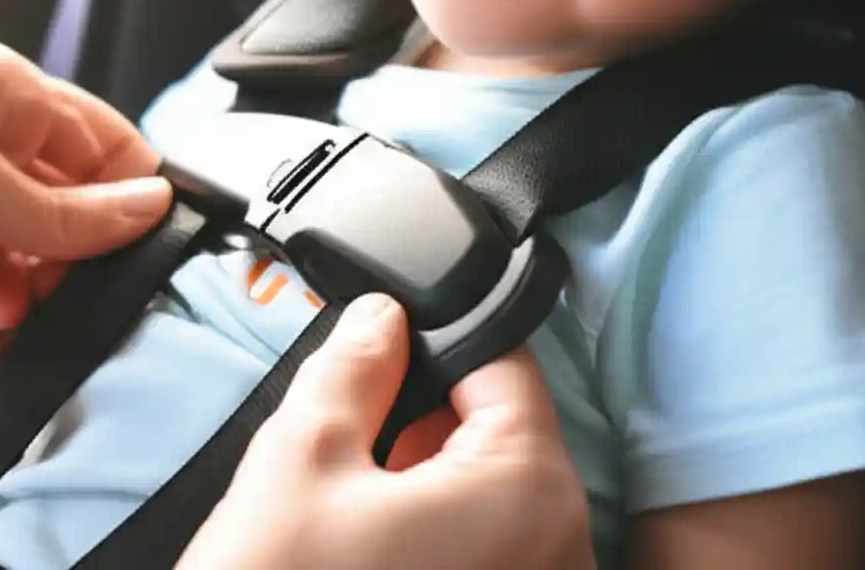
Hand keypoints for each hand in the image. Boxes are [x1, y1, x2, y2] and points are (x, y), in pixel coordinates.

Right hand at [179, 295, 595, 569]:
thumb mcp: (302, 457)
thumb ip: (352, 367)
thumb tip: (383, 318)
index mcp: (528, 488)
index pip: (504, 363)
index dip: (435, 341)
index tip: (379, 350)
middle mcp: (562, 545)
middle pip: (499, 430)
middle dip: (423, 418)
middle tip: (350, 445)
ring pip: (487, 489)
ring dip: (422, 477)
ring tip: (351, 510)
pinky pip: (484, 543)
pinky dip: (432, 531)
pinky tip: (368, 551)